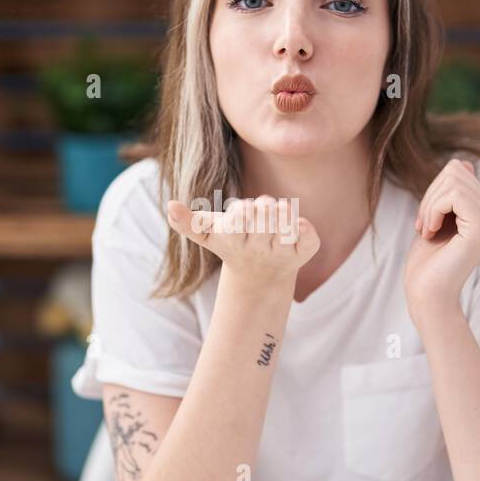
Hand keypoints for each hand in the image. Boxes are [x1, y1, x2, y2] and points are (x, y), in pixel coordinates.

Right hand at [166, 194, 320, 285]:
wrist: (259, 275)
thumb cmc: (231, 242)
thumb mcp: (209, 233)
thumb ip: (188, 222)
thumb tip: (169, 206)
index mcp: (234, 240)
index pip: (237, 225)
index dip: (242, 215)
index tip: (243, 208)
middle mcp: (258, 248)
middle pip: (262, 225)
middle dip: (263, 210)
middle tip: (262, 205)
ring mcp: (281, 252)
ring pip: (286, 232)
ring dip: (284, 217)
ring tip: (279, 208)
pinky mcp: (302, 252)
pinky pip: (310, 241)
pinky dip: (306, 230)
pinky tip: (299, 223)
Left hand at [405, 158, 479, 320]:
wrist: (427, 294)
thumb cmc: (428, 261)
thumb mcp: (438, 217)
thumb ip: (451, 193)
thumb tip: (465, 163)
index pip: (458, 170)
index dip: (433, 189)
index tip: (425, 219)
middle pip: (455, 171)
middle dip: (430, 195)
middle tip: (423, 225)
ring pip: (453, 180)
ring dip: (429, 204)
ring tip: (426, 229)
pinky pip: (453, 195)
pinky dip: (432, 210)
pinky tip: (430, 232)